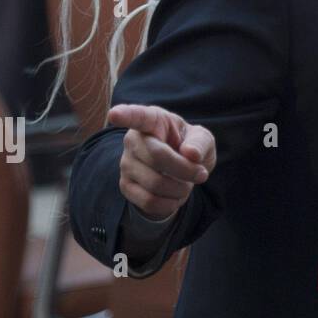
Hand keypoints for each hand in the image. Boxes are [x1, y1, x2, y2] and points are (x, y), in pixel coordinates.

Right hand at [108, 103, 215, 219]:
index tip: (114, 114)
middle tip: (202, 174)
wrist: (180, 171)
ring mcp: (126, 164)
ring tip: (186, 185)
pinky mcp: (125, 186)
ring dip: (180, 189)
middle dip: (186, 170)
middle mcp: (133, 140)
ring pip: (154, 183)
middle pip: (158, 157)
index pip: (137, 116)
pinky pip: (149, 202)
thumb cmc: (189, 146)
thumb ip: (200, 142)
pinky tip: (175, 196)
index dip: (125, 115)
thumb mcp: (202, 139)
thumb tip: (191, 154)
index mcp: (153, 120)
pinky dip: (170, 204)